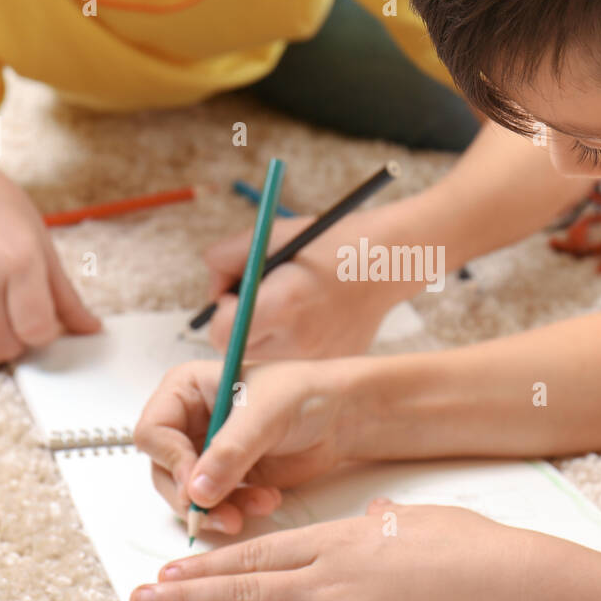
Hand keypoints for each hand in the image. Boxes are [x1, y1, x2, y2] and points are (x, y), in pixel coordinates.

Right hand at [0, 150, 100, 361]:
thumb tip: (92, 330)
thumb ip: (65, 295)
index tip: (43, 320)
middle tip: (19, 318)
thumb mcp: (42, 245)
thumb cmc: (0, 212)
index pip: (35, 331)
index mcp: (19, 261)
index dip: (44, 334)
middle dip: (18, 341)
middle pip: (4, 348)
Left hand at [131, 500, 535, 600]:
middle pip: (245, 590)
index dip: (208, 564)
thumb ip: (380, 522)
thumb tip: (369, 517)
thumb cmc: (467, 545)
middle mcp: (332, 581)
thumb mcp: (413, 518)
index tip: (169, 571)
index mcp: (339, 542)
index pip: (258, 554)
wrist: (508, 581)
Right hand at [134, 358, 350, 533]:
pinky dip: (236, 511)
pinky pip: (215, 506)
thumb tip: (196, 490)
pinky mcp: (226, 479)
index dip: (170, 460)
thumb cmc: (302, 394)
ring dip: (216, 509)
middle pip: (163, 470)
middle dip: (190, 496)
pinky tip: (266, 502)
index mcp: (185, 390)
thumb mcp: (264, 415)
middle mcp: (188, 422)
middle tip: (216, 511)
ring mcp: (205, 452)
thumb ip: (229, 452)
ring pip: (186, 494)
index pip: (153, 432)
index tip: (194, 483)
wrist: (339, 416)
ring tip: (248, 511)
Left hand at [201, 216, 400, 359]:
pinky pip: (293, 361)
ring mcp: (316, 358)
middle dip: (239, 325)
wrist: (387, 262)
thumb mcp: (273, 236)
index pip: (221, 334)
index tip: (236, 296)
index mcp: (281, 305)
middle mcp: (298, 340)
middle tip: (262, 298)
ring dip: (265, 335)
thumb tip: (212, 287)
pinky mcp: (330, 365)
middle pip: (238, 351)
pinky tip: (313, 317)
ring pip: (264, 358)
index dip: (221, 313)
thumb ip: (228, 257)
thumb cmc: (329, 243)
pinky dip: (292, 343)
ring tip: (292, 306)